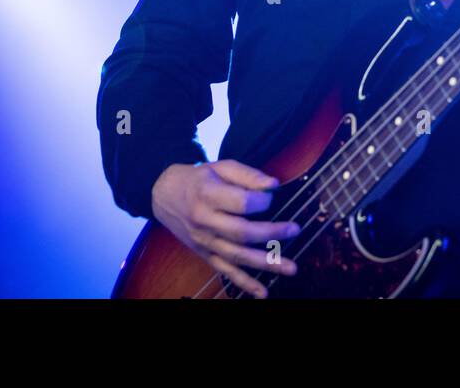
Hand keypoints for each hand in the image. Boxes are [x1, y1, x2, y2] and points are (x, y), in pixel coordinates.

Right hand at [151, 159, 299, 297]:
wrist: (164, 194)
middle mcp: (205, 221)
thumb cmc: (198, 179)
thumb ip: (248, 175)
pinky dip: (244, 283)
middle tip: (295, 230)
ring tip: (290, 267)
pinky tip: (262, 292)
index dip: (262, 200)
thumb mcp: (220, 167)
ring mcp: (205, 241)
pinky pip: (225, 271)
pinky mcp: (205, 254)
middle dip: (271, 233)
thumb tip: (274, 185)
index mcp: (208, 195)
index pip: (241, 203)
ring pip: (237, 256)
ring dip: (265, 263)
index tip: (272, 195)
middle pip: (241, 233)